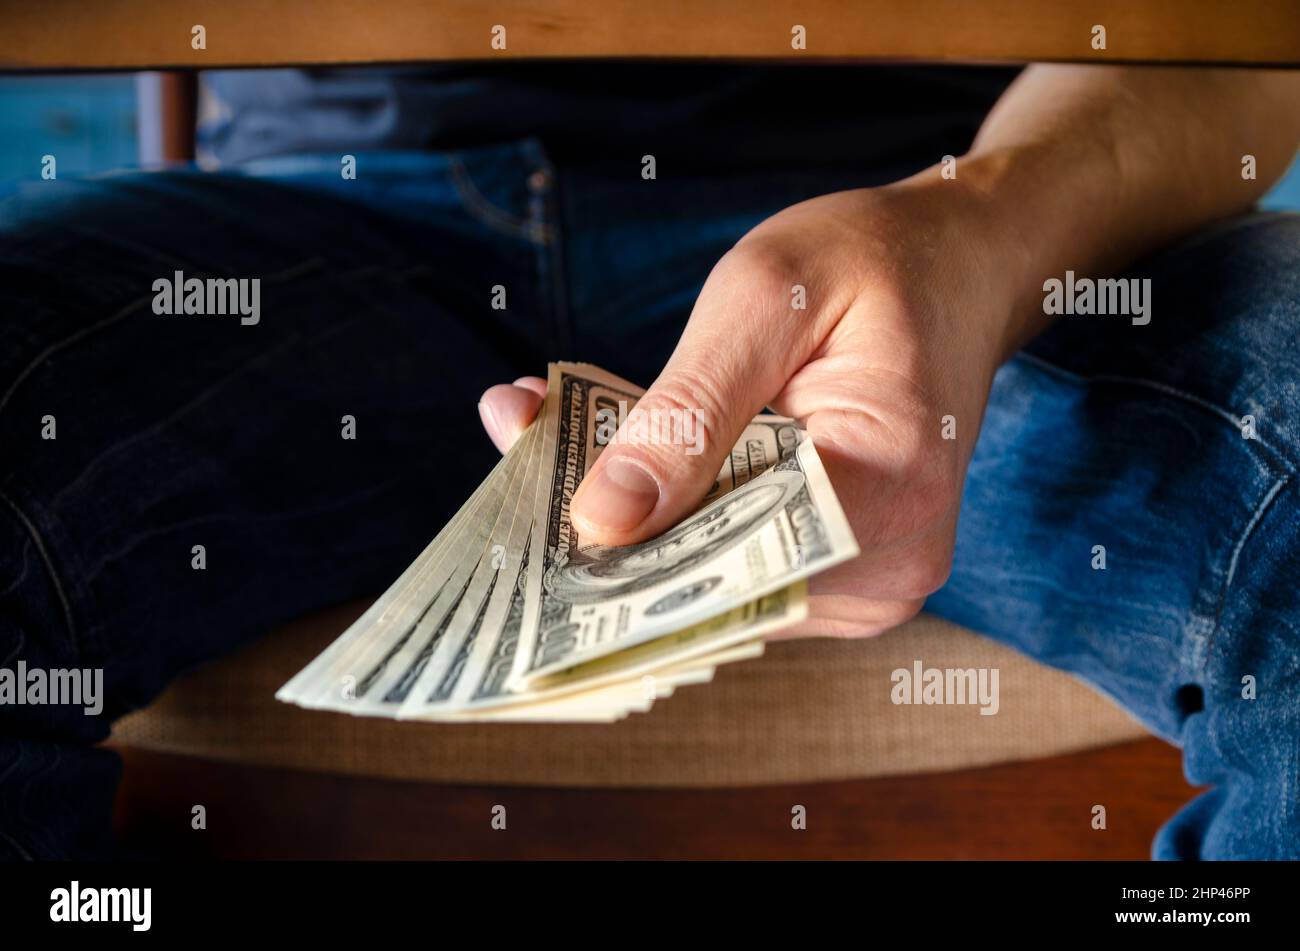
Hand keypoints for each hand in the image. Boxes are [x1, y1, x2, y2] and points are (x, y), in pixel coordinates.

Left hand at [479, 173, 1018, 638]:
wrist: (955, 268)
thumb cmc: (870, 262)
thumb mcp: (763, 298)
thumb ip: (686, 409)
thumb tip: (602, 518)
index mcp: (890, 488)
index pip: (729, 561)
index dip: (623, 544)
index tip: (531, 494)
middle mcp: (890, 566)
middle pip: (712, 586)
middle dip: (610, 522)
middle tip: (523, 436)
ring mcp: (871, 583)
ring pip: (712, 584)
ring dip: (634, 518)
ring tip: (566, 426)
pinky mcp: (842, 578)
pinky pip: (735, 567)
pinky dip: (675, 517)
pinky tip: (632, 452)